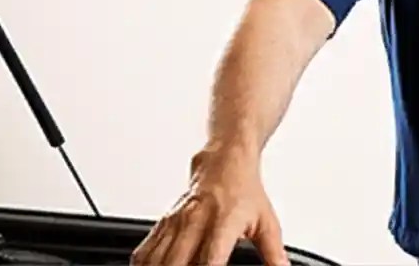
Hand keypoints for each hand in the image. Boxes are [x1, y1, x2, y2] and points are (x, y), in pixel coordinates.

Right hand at [131, 146, 288, 265]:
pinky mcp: (163, 223)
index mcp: (223, 222)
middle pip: (176, 262)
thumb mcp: (267, 222)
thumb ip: (274, 252)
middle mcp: (195, 221)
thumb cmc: (245, 191)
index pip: (210, 259)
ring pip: (155, 258)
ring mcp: (176, 222)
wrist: (225, 162)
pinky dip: (145, 264)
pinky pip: (145, 251)